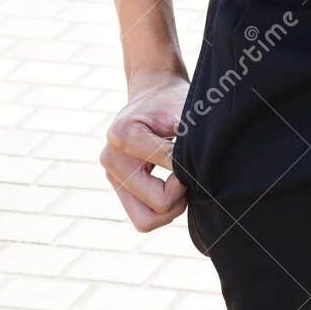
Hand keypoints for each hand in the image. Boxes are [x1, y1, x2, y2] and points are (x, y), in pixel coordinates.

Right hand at [100, 71, 189, 231]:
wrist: (153, 89)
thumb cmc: (172, 98)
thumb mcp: (184, 113)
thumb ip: (188, 144)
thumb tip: (199, 176)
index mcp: (123, 138)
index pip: (164, 187)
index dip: (188, 179)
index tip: (196, 160)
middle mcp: (110, 160)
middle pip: (154, 211)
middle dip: (180, 199)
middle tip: (192, 176)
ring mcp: (111, 175)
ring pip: (145, 221)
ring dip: (171, 208)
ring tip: (183, 183)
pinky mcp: (117, 184)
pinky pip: (142, 215)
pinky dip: (161, 208)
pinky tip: (174, 185)